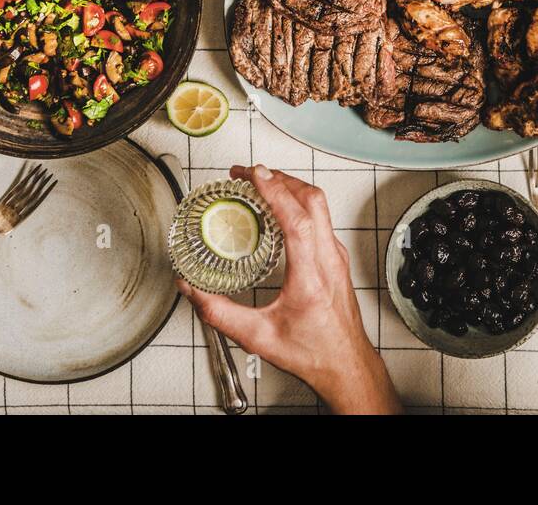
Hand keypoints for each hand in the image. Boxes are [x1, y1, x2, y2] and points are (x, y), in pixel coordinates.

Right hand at [179, 165, 399, 414]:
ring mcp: (335, 256)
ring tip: (259, 183)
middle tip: (248, 173)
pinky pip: (320, 218)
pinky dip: (297, 203)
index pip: (298, 221)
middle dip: (279, 178)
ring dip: (290, 187)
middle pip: (313, 200)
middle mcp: (328, 260)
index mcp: (311, 277)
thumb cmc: (312, 353)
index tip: (254, 174)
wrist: (345, 364)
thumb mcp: (257, 337)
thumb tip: (192, 289)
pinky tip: (279, 209)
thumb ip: (219, 313)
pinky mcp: (336, 258)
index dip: (275, 192)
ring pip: (320, 206)